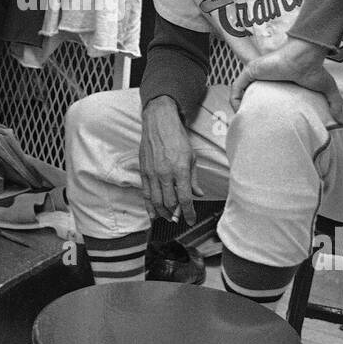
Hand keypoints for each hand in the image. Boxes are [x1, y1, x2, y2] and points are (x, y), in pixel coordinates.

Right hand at [139, 96, 199, 223]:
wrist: (159, 124)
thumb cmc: (177, 138)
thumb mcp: (191, 157)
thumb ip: (193, 179)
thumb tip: (198, 194)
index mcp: (180, 170)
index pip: (185, 199)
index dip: (189, 213)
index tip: (191, 220)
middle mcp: (165, 174)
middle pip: (169, 203)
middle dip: (175, 214)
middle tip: (179, 218)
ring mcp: (152, 174)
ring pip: (156, 201)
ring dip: (162, 213)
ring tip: (168, 218)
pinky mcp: (143, 172)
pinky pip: (146, 194)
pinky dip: (149, 206)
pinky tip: (153, 214)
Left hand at [230, 37, 342, 121]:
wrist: (305, 57)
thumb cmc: (313, 69)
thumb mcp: (326, 89)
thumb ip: (334, 103)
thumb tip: (342, 120)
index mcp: (277, 84)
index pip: (264, 98)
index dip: (261, 110)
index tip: (263, 124)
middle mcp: (264, 79)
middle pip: (250, 96)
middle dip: (247, 110)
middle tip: (251, 126)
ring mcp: (256, 74)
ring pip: (240, 93)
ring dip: (238, 106)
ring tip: (242, 121)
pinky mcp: (250, 70)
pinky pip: (236, 87)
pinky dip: (234, 99)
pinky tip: (238, 110)